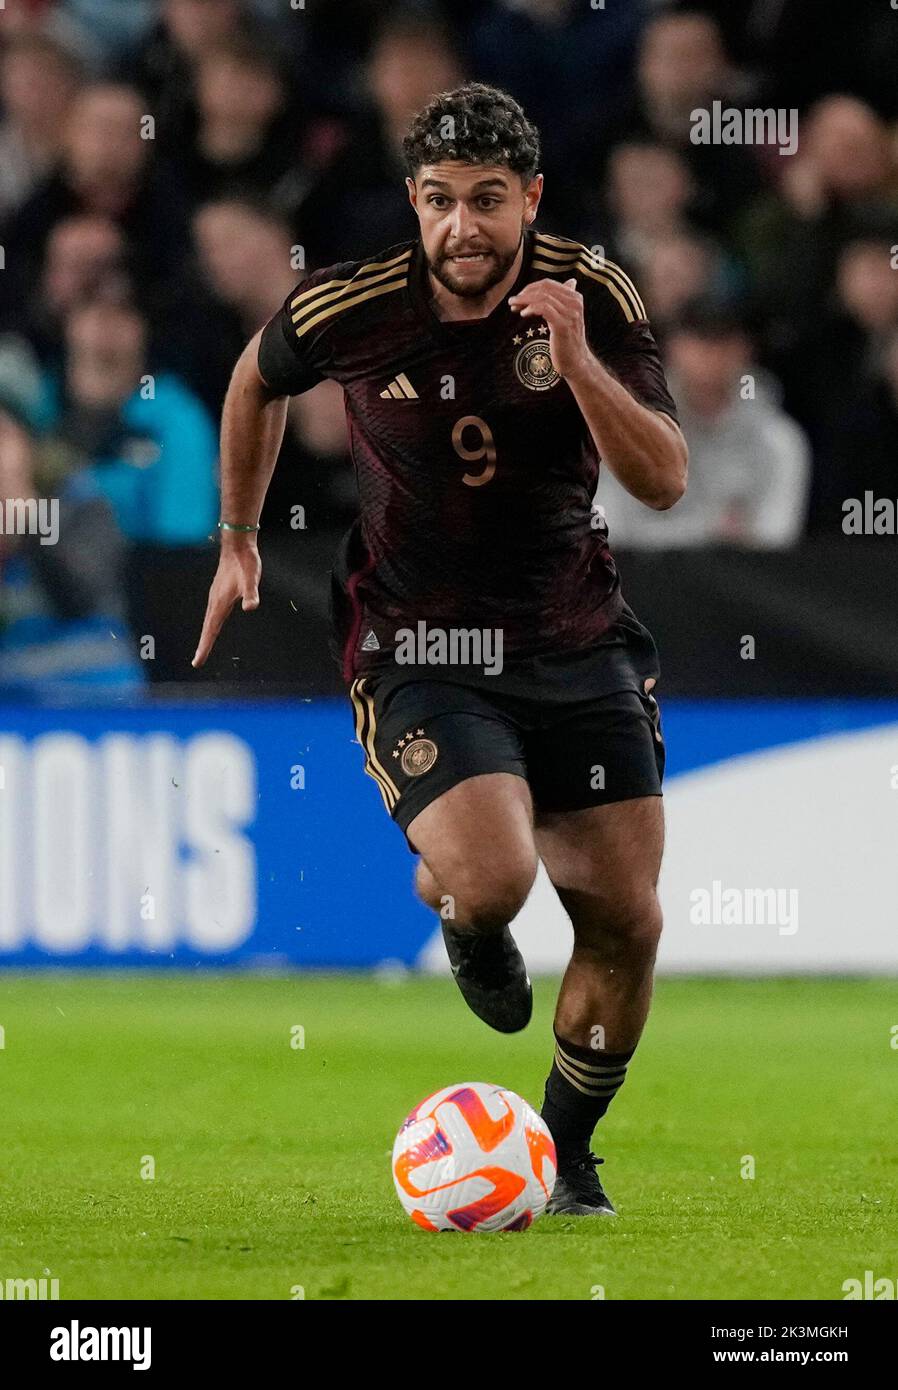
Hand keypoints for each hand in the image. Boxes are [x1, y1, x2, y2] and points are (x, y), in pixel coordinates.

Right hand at [192, 535, 260, 667]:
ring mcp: (216, 597)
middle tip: (197, 661)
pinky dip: (211, 625)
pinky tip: (213, 626)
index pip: (211, 630)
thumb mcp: (252, 579)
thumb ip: (251, 593)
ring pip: (209, 621)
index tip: (197, 661)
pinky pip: (212, 613)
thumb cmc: (245, 563)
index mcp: (220, 603)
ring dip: (206, 635)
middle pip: (208, 628)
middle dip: (203, 646)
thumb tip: (250, 607)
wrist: (237, 546)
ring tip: (203, 649)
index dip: (205, 646)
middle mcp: (215, 602)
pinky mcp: (219, 593)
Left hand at [508, 277, 592, 381]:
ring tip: (514, 307)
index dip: (531, 288)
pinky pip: (543, 309)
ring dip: (524, 301)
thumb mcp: (568, 315)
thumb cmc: (568, 340)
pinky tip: (523, 314)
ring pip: (542, 297)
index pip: (549, 284)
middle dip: (525, 293)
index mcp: (575, 298)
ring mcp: (570, 314)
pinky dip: (530, 308)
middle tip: (512, 301)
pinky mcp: (562, 325)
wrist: (576, 361)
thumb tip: (571, 281)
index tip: (519, 296)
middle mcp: (575, 303)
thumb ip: (566, 299)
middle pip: (544, 289)